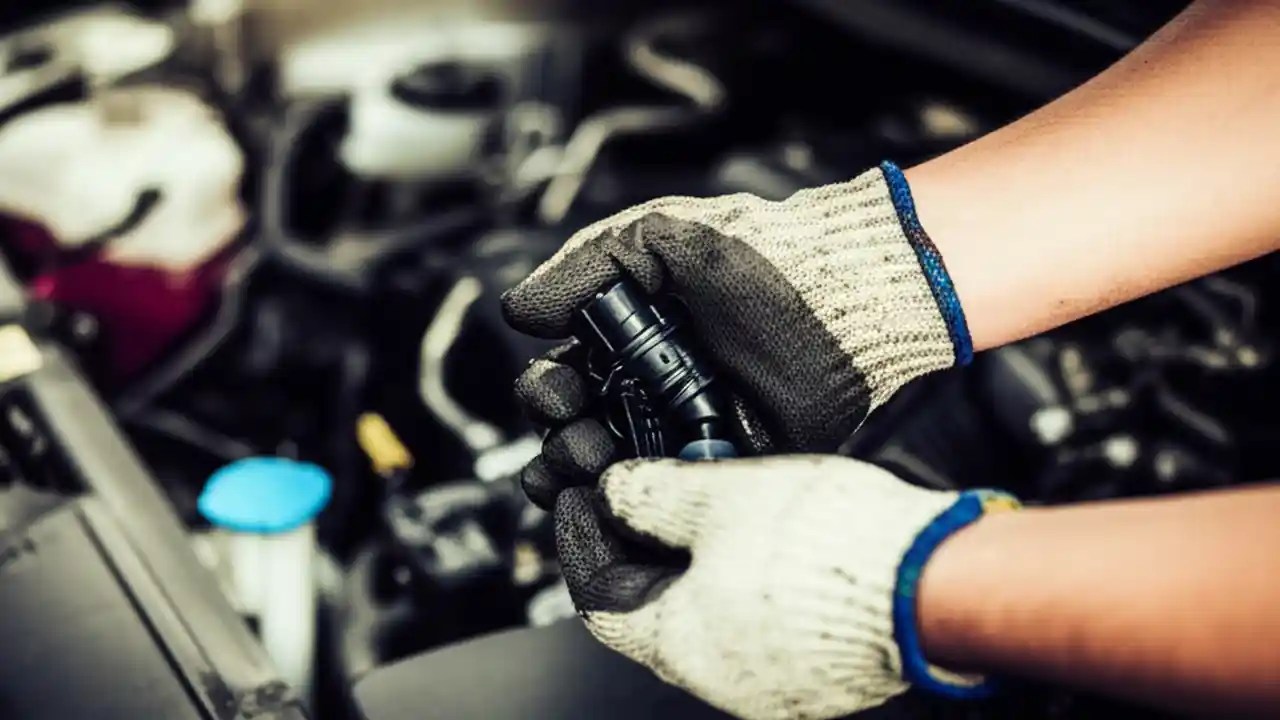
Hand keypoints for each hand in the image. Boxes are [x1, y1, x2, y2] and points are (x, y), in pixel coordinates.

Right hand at [504, 162, 971, 507]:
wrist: (850, 299)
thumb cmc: (761, 257)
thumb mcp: (663, 237)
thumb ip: (585, 265)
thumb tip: (515, 312)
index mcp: (628, 335)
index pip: (559, 376)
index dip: (546, 390)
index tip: (562, 390)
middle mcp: (649, 386)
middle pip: (572, 432)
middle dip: (558, 437)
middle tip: (581, 433)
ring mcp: (684, 432)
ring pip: (606, 474)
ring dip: (580, 477)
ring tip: (596, 466)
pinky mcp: (723, 467)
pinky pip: (664, 500)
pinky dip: (630, 508)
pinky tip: (622, 500)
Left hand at [554, 455, 991, 719]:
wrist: (935, 579)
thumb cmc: (832, 546)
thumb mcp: (721, 495)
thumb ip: (654, 493)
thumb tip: (616, 491)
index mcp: (680, 643)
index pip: (597, 597)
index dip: (581, 538)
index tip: (583, 495)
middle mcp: (720, 676)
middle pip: (650, 608)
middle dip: (640, 545)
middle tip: (641, 493)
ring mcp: (772, 680)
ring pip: (708, 614)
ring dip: (696, 560)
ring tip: (706, 500)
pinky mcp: (817, 670)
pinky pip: (758, 623)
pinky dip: (743, 580)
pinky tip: (761, 537)